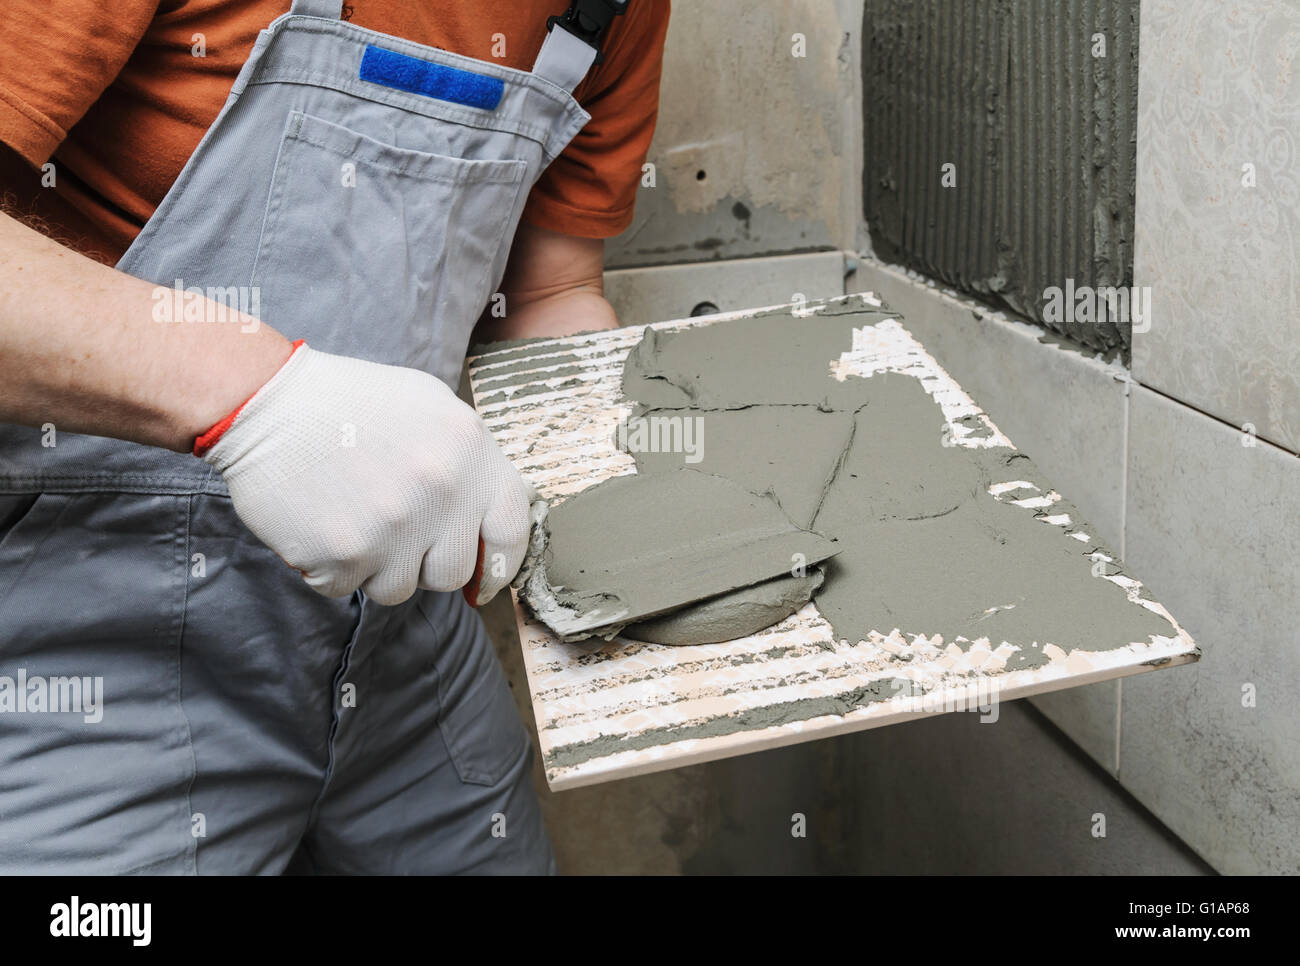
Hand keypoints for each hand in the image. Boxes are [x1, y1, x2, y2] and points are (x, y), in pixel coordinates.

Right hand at [198, 344, 529, 605]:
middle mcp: (443, 491)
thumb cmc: (350, 403)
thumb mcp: (430, 407)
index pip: (512, 530)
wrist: (267, 402)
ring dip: (378, 566)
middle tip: (394, 530)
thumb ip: (469, 462)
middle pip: (454, 572)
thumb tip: (489, 528)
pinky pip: (349, 588)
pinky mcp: (345, 556)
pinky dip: (333, 567)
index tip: (486, 577)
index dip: (501, 563)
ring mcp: (395, 528)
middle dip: (427, 562)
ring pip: (401, 588)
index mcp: (471, 451)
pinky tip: (321, 521)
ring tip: (353, 517)